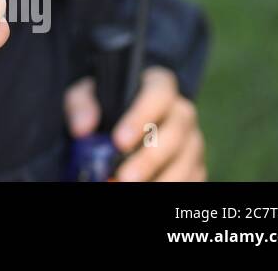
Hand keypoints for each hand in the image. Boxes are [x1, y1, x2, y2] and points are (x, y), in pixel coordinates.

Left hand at [64, 66, 206, 180]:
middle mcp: (181, 112)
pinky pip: (192, 179)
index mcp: (159, 85)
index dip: (141, 116)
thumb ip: (81, 105)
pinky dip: (173, 187)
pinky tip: (151, 191)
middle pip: (175, 133)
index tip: (119, 141)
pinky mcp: (196, 165)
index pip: (159, 93)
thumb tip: (82, 128)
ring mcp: (192, 140)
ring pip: (186, 160)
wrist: (120, 124)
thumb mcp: (86, 95)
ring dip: (162, 179)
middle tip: (125, 177)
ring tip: (132, 188)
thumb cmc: (104, 104)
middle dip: (149, 158)